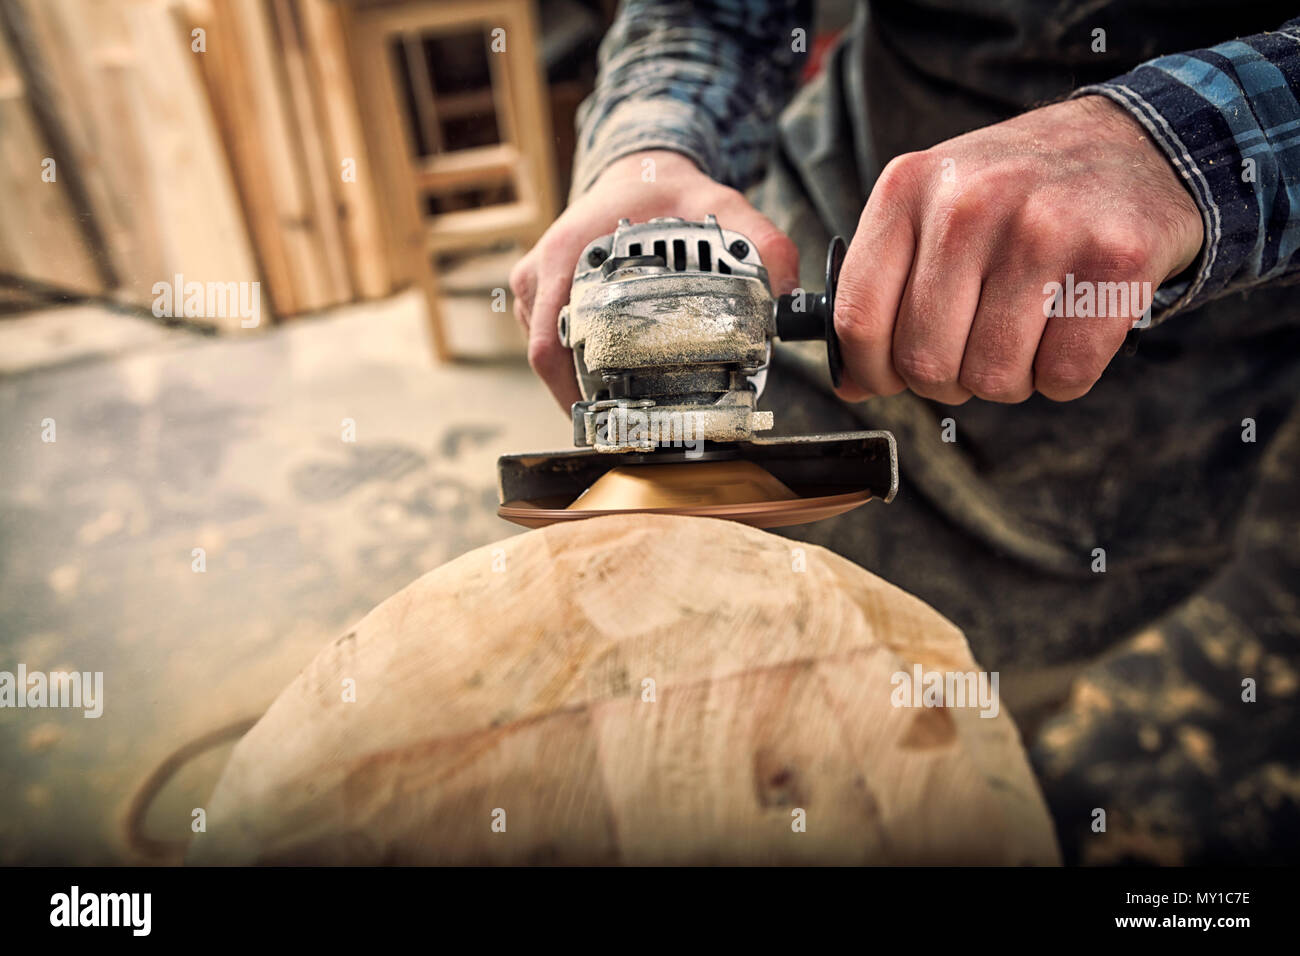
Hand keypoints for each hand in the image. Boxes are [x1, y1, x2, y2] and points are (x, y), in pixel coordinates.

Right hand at [510, 150, 798, 408]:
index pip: (551, 342)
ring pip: (548, 353)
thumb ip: (762, 242)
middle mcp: (543, 274)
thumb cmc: (666, 191)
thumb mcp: (720, 206)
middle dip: (581, 398)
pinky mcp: (543, 295)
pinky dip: (576, 363)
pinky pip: (551, 340)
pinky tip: (609, 381)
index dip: (570, 390)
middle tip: (623, 429)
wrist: (639, 171)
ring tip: (619, 412)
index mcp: (568, 255)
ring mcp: (537, 287)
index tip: (606, 417)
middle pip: (549, 358)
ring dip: (577, 383)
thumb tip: (787, 292)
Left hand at [833, 95, 1204, 403]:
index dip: (870, 370)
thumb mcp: (935, 207)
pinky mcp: (1114, 258)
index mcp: (908, 188)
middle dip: (948, 380)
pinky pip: (1064, 375)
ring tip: (1025, 336)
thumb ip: (885, 286)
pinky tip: (1069, 330)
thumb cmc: (1021, 191)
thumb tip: (850, 382)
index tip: (889, 378)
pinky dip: (1064, 377)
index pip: (859, 317)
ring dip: (1008, 380)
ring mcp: (1044, 228)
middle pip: (926, 361)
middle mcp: (970, 203)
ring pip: (994, 377)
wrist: (1138, 142)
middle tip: (974, 351)